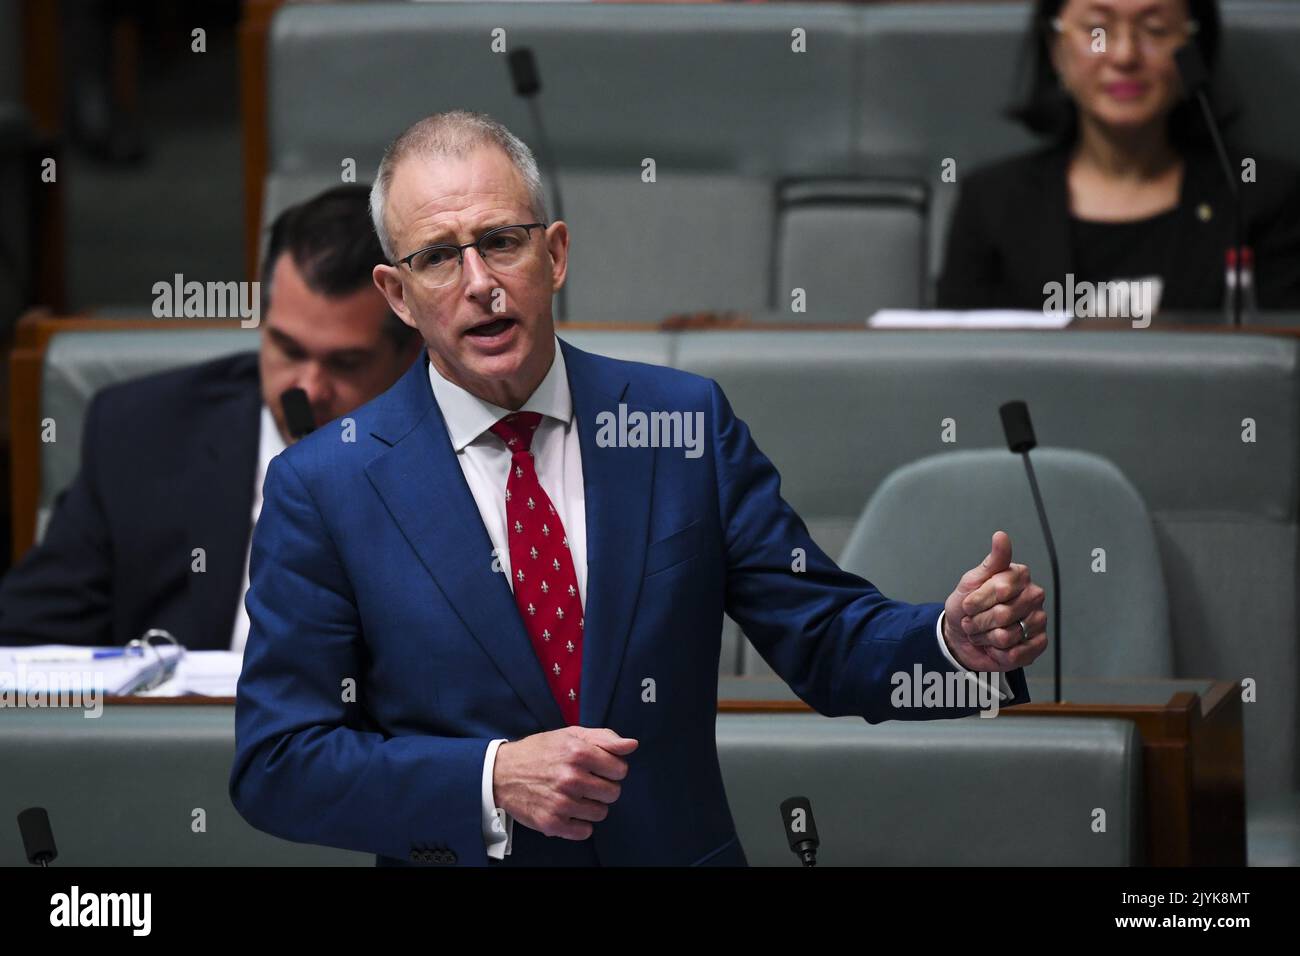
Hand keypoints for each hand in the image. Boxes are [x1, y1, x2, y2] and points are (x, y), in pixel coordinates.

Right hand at [492, 727, 637, 839]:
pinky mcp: (552, 823)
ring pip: (601, 813)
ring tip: (575, 796)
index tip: (599, 769)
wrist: (501, 773)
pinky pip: (585, 831)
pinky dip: (580, 824)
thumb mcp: (571, 735)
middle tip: (585, 782)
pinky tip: (568, 811)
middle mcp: (571, 777)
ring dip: (591, 806)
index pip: (620, 770)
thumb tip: (631, 745)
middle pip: (613, 793)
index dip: (612, 769)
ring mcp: (562, 802)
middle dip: (603, 788)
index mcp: (579, 752)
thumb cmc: (540, 752)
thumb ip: (604, 738)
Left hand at [941, 530, 1046, 671]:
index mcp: (1019, 576)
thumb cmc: (967, 606)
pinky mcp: (1037, 644)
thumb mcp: (972, 581)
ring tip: (983, 632)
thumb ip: (991, 561)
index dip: (976, 601)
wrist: (962, 635)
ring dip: (984, 638)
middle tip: (974, 620)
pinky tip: (995, 646)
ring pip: (1006, 636)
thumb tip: (1001, 536)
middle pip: (1002, 614)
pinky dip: (997, 653)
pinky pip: (1015, 654)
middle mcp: (1033, 596)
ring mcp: (1038, 620)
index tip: (969, 603)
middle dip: (978, 622)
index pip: (1000, 589)